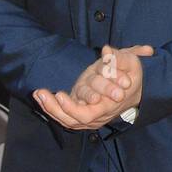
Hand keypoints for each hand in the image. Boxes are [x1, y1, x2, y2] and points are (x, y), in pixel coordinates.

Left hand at [34, 44, 152, 130]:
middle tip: (50, 94)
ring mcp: (90, 115)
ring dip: (51, 108)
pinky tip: (39, 95)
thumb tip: (106, 51)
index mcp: (112, 104)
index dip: (74, 107)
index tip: (62, 94)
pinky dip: (50, 107)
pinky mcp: (81, 112)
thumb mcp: (132, 64)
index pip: (92, 112)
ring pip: (68, 120)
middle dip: (62, 108)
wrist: (133, 91)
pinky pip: (63, 116)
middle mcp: (100, 113)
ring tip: (39, 93)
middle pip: (78, 118)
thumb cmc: (130, 76)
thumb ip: (120, 58)